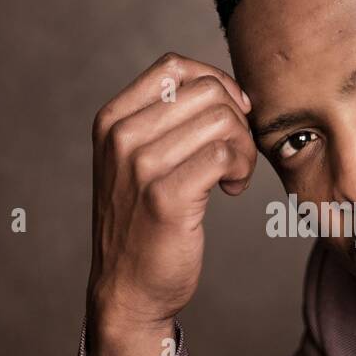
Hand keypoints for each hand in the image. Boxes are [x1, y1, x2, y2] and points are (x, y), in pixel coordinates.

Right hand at [84, 52, 255, 355]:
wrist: (126, 289)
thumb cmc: (143, 223)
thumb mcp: (137, 161)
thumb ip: (166, 121)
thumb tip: (225, 87)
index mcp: (111, 120)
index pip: (174, 67)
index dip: (216, 82)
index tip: (233, 114)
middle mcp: (120, 137)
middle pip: (206, 91)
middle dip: (237, 119)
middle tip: (236, 155)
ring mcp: (139, 166)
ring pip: (221, 121)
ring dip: (243, 148)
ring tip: (234, 175)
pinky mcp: (165, 197)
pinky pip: (223, 156)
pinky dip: (240, 169)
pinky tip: (230, 191)